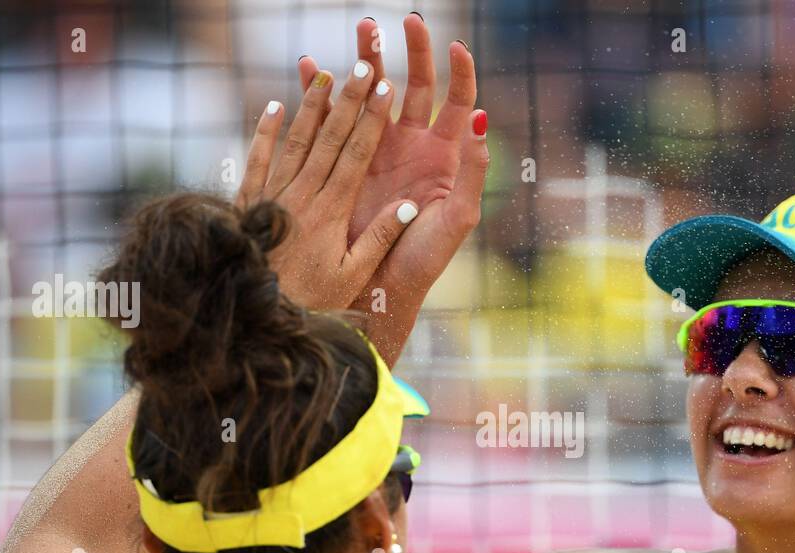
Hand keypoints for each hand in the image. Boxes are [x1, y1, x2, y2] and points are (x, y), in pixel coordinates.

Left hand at [235, 60, 416, 310]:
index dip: (372, 121)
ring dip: (313, 106)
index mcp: (331, 212)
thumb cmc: (312, 300)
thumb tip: (410, 205)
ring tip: (327, 74)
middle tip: (365, 67)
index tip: (386, 91)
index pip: (356, 156)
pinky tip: (275, 106)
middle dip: (349, 100)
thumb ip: (380, 238)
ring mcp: (273, 195)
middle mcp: (301, 196)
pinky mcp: (249, 202)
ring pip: (295, 140)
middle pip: (329, 138)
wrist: (255, 311)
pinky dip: (266, 130)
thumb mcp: (353, 276)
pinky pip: (258, 158)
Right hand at [294, 16, 488, 363]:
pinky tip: (312, 68)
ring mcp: (379, 149)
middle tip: (402, 20)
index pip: (457, 101)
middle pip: (415, 85)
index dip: (459, 72)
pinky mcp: (347, 159)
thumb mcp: (458, 217)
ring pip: (375, 92)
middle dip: (410, 50)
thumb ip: (473, 169)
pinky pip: (334, 117)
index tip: (454, 46)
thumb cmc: (425, 258)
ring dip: (368, 59)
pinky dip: (322, 92)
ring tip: (361, 29)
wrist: (381, 285)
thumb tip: (482, 119)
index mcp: (444, 155)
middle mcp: (412, 145)